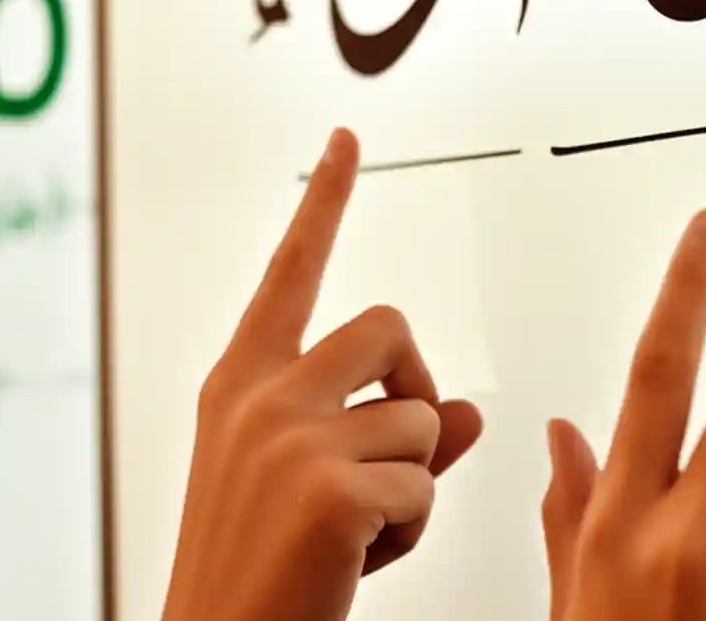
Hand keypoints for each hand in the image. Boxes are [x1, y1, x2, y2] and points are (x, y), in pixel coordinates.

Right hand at [162, 129, 483, 620]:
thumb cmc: (259, 567)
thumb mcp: (306, 482)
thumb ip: (385, 429)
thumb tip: (465, 408)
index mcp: (240, 382)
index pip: (293, 270)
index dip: (325, 201)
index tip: (348, 138)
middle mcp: (259, 394)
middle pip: (391, 326)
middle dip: (410, 386)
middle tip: (387, 449)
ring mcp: (291, 437)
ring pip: (422, 416)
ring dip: (409, 479)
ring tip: (351, 529)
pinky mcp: (331, 489)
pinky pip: (427, 487)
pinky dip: (408, 532)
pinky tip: (352, 560)